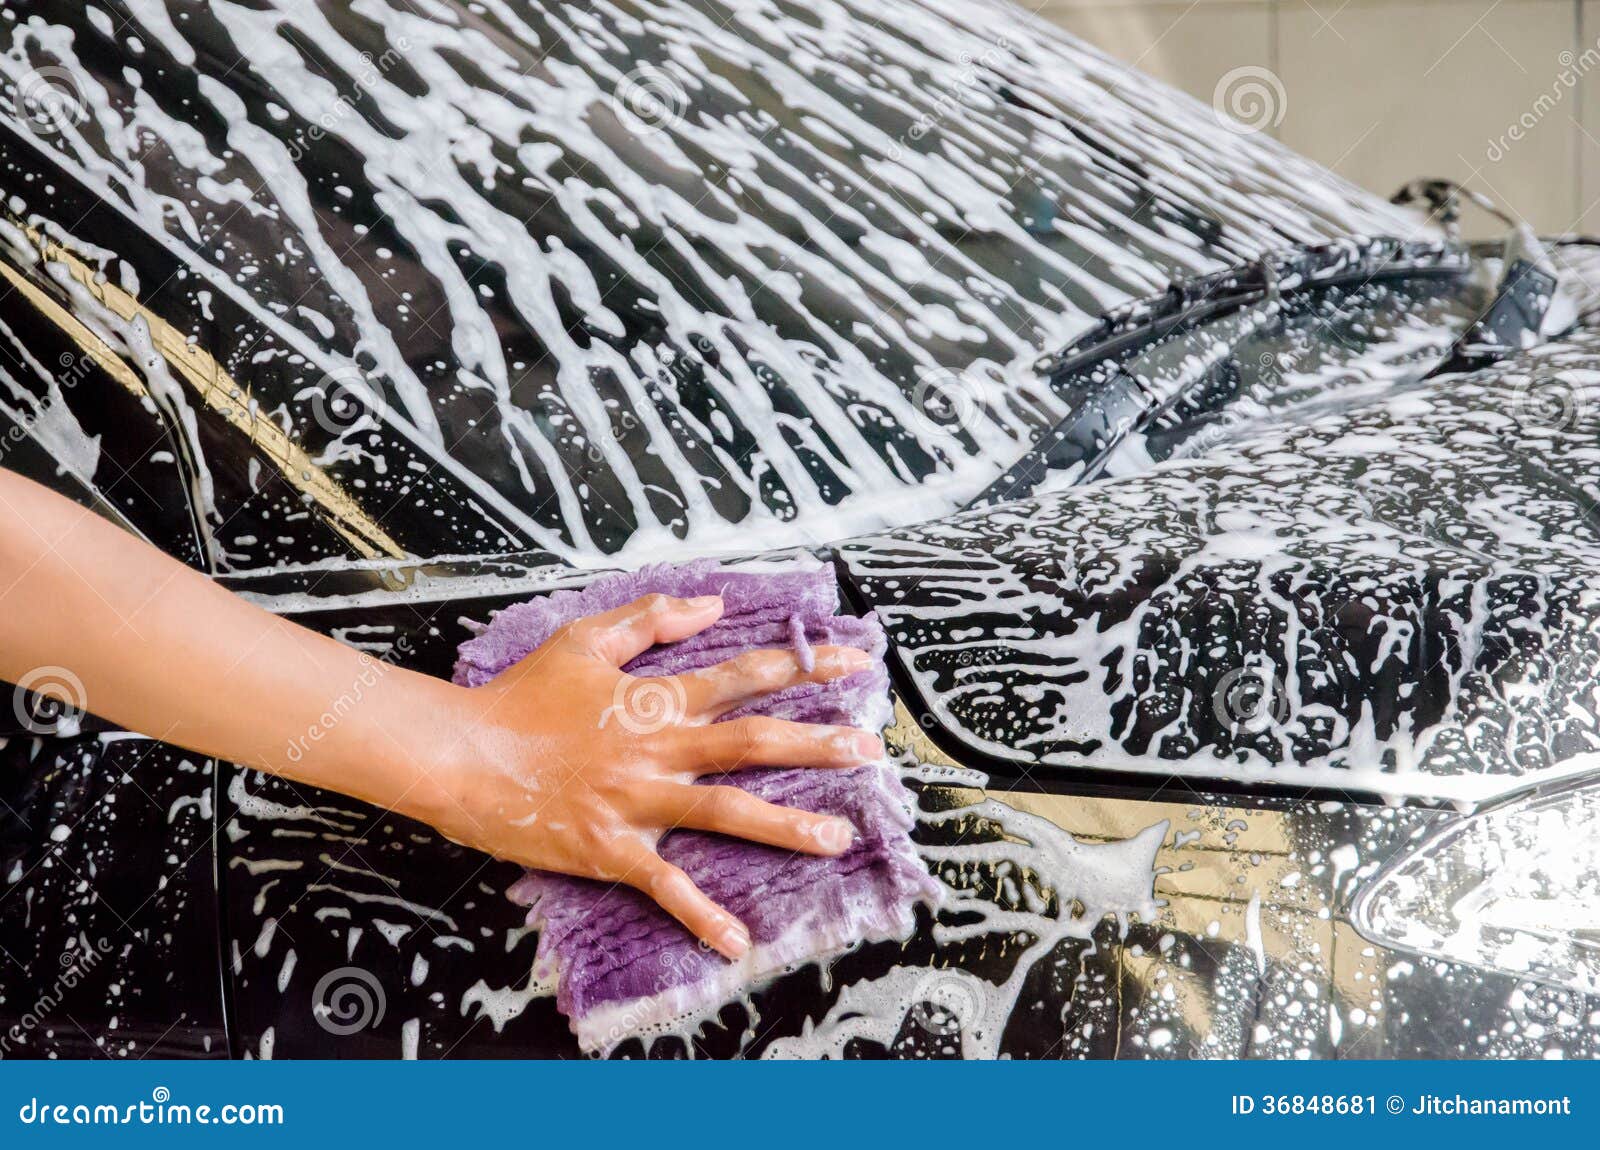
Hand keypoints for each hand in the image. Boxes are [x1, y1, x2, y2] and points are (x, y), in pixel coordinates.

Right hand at [411, 593, 881, 958]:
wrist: (460, 752)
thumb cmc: (520, 696)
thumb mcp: (584, 639)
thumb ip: (651, 617)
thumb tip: (712, 602)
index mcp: (655, 698)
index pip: (743, 676)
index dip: (802, 668)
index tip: (853, 667)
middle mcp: (658, 748)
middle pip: (752, 742)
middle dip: (817, 745)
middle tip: (870, 752)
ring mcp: (637, 800)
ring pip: (725, 811)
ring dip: (785, 826)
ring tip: (837, 839)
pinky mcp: (610, 847)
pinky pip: (665, 884)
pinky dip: (700, 914)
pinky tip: (737, 941)